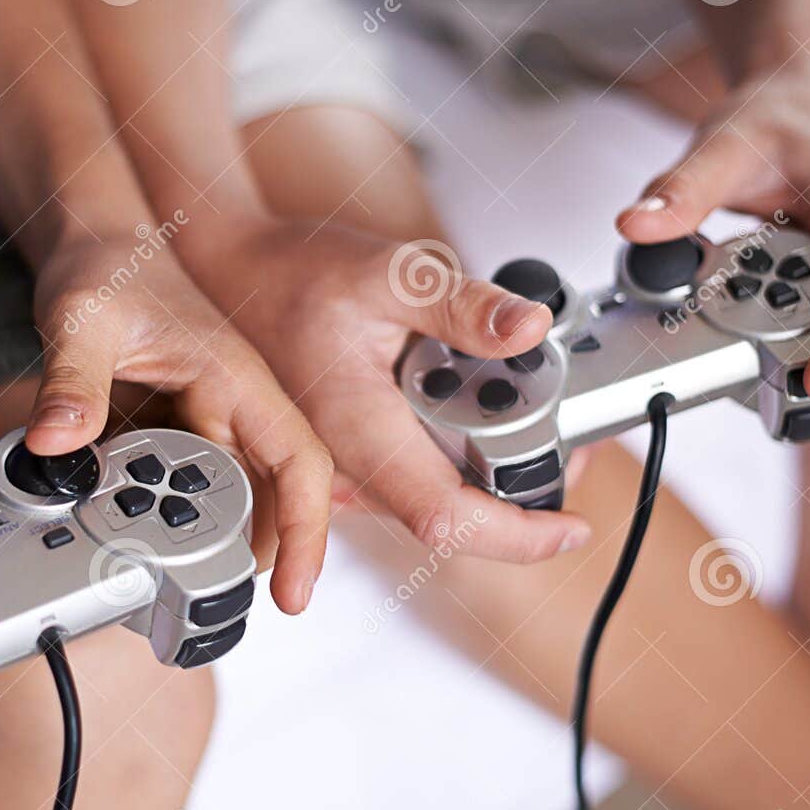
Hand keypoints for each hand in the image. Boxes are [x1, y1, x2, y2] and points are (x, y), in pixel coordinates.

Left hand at [25, 235, 331, 611]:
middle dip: (239, 553)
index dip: (308, 532)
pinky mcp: (186, 434)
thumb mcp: (81, 318)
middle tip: (190, 590)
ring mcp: (213, 424)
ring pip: (225, 503)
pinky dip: (160, 515)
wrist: (97, 245)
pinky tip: (124, 528)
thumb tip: (54, 446)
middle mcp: (237, 407)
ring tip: (150, 565)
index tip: (294, 592)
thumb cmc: (107, 268)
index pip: (300, 464)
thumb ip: (70, 383)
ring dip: (196, 538)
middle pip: (266, 501)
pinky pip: (185, 489)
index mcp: (236, 379)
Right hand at [181, 217, 593, 562]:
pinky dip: (466, 450)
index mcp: (358, 432)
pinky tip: (485, 399)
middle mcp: (352, 466)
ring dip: (497, 467)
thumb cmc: (294, 275)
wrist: (239, 275)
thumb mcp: (390, 272)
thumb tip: (530, 328)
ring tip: (530, 402)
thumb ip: (463, 303)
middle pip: (456, 516)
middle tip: (571, 435)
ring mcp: (353, 469)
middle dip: (524, 489)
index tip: (569, 527)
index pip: (444, 518)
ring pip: (442, 498)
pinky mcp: (360, 459)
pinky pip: (423, 475)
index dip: (514, 537)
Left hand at [618, 53, 809, 401]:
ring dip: (775, 348)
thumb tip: (634, 225)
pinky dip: (763, 337)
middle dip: (800, 358)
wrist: (798, 105)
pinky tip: (724, 314)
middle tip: (736, 360)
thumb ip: (682, 188)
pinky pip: (806, 338)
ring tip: (723, 307)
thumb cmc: (780, 119)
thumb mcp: (725, 145)